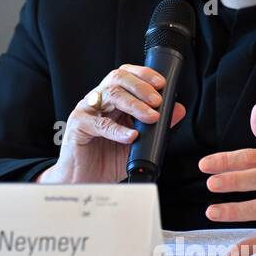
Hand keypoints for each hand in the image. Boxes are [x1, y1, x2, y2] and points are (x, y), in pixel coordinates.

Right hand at [39, 64, 185, 183]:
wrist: (86, 180)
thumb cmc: (107, 158)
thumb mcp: (138, 141)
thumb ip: (157, 126)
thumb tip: (177, 110)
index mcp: (111, 99)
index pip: (125, 75)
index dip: (143, 75)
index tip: (161, 84)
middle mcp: (98, 100)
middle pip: (117, 79)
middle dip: (141, 87)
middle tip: (157, 101)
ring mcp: (86, 111)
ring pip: (109, 95)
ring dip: (134, 104)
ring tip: (150, 116)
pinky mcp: (77, 126)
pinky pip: (99, 124)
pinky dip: (118, 130)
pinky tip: (131, 137)